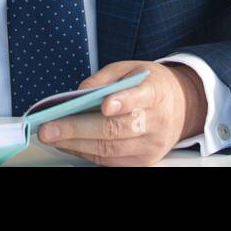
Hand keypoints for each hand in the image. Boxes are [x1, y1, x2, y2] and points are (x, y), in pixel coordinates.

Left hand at [36, 60, 205, 166]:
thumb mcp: (131, 68)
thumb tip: (80, 92)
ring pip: (110, 149)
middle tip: (49, 128)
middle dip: (78, 128)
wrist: (181, 107)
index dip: (123, 101)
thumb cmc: (150, 85)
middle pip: (116, 128)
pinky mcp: (144, 161)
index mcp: (156, 92)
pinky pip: (111, 161)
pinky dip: (85, 152)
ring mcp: (152, 145)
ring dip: (75, 144)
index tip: (104, 104)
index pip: (141, 97)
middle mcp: (157, 121)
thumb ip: (105, 77)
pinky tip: (67, 143)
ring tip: (51, 136)